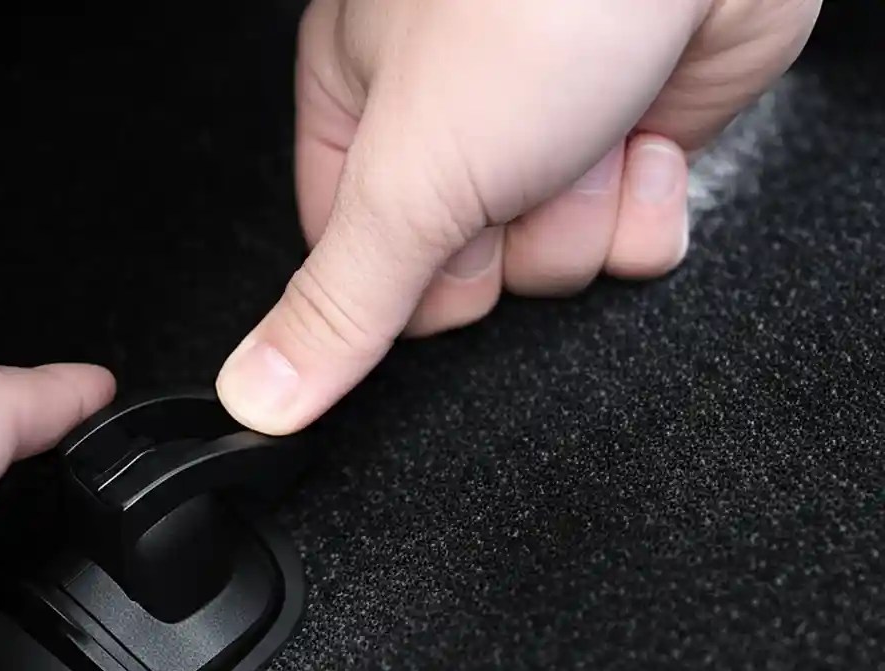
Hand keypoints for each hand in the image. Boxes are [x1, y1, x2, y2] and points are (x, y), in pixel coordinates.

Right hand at [216, 0, 821, 433]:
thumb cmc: (536, 1)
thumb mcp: (405, 178)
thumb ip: (337, 302)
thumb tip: (255, 393)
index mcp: (362, 114)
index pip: (360, 271)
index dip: (406, 283)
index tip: (435, 235)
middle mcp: (450, 128)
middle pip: (466, 280)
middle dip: (508, 239)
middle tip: (514, 163)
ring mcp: (548, 137)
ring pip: (557, 265)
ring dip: (588, 209)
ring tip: (587, 126)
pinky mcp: (633, 144)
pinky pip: (635, 242)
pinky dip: (653, 199)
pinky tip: (646, 131)